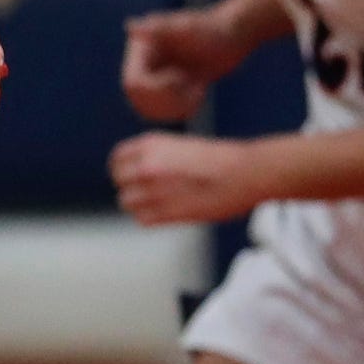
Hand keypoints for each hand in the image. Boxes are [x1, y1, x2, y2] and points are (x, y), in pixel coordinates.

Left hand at [110, 131, 267, 225]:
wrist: (246, 174)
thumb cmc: (222, 159)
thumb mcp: (181, 145)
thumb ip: (156, 157)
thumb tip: (139, 171)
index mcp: (150, 144)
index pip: (117, 159)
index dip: (124, 168)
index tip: (131, 175)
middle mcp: (146, 166)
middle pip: (119, 181)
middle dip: (130, 185)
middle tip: (147, 189)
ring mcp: (153, 191)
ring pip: (127, 202)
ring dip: (140, 203)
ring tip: (160, 201)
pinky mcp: (165, 213)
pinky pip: (143, 219)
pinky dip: (151, 217)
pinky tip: (168, 212)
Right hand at [122, 6, 238, 122]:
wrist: (233, 36)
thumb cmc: (213, 28)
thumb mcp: (188, 29)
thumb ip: (159, 29)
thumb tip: (130, 26)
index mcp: (141, 50)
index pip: (133, 84)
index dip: (157, 90)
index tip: (183, 77)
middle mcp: (141, 65)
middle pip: (138, 100)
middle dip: (168, 100)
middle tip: (195, 88)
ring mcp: (152, 78)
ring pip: (149, 111)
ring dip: (177, 107)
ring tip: (199, 89)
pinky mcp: (165, 90)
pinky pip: (163, 115)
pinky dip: (182, 111)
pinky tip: (199, 93)